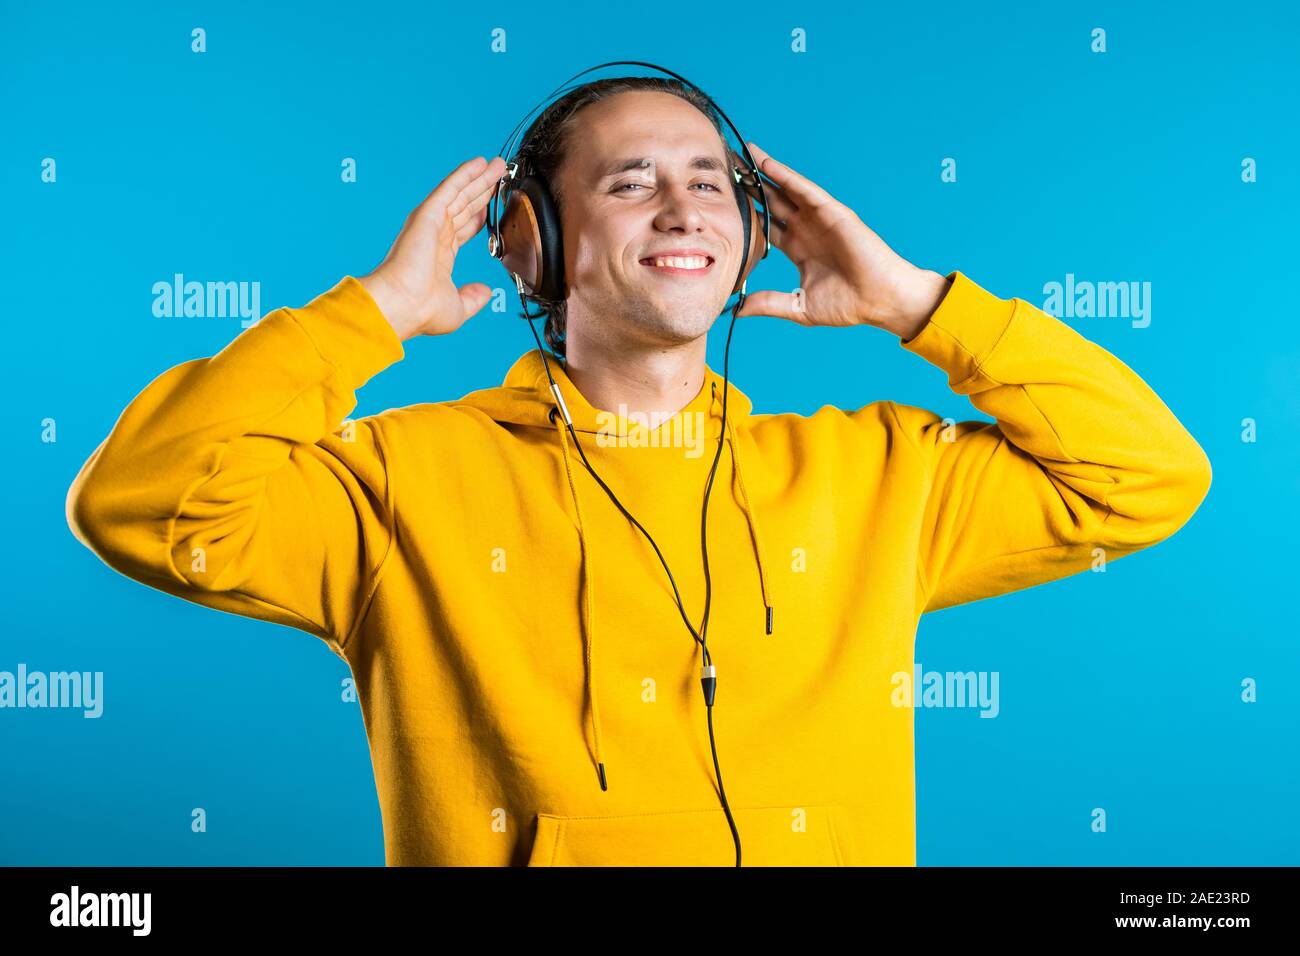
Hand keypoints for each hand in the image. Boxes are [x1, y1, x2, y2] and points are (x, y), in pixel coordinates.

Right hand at [359, 155, 507, 341]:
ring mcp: (431, 224)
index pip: (463, 229)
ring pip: (459, 194)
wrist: (404, 305)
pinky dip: (464, 174)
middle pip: (464, 207)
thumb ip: (473, 298)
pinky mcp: (428, 214)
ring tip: (495, 164)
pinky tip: (479, 163)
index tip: (491, 207)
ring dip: (478, 178)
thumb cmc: (422, 311)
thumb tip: (486, 292)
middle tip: (497, 175)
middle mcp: (434, 237)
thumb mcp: (458, 308)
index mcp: (439, 257)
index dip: (479, 216)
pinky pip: (450, 188)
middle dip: (481, 191)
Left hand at [735, 143, 949, 339]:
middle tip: (724, 168)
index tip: (721, 204)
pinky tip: (765, 164)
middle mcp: (806, 229)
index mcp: (797, 249)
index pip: (765, 225)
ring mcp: (819, 218)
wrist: (879, 300)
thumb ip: (767, 303)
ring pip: (784, 189)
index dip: (745, 214)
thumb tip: (737, 310)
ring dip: (762, 172)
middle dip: (748, 186)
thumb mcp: (797, 306)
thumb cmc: (847, 305)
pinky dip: (784, 175)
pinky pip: (804, 189)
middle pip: (771, 202)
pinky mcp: (832, 212)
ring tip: (740, 153)